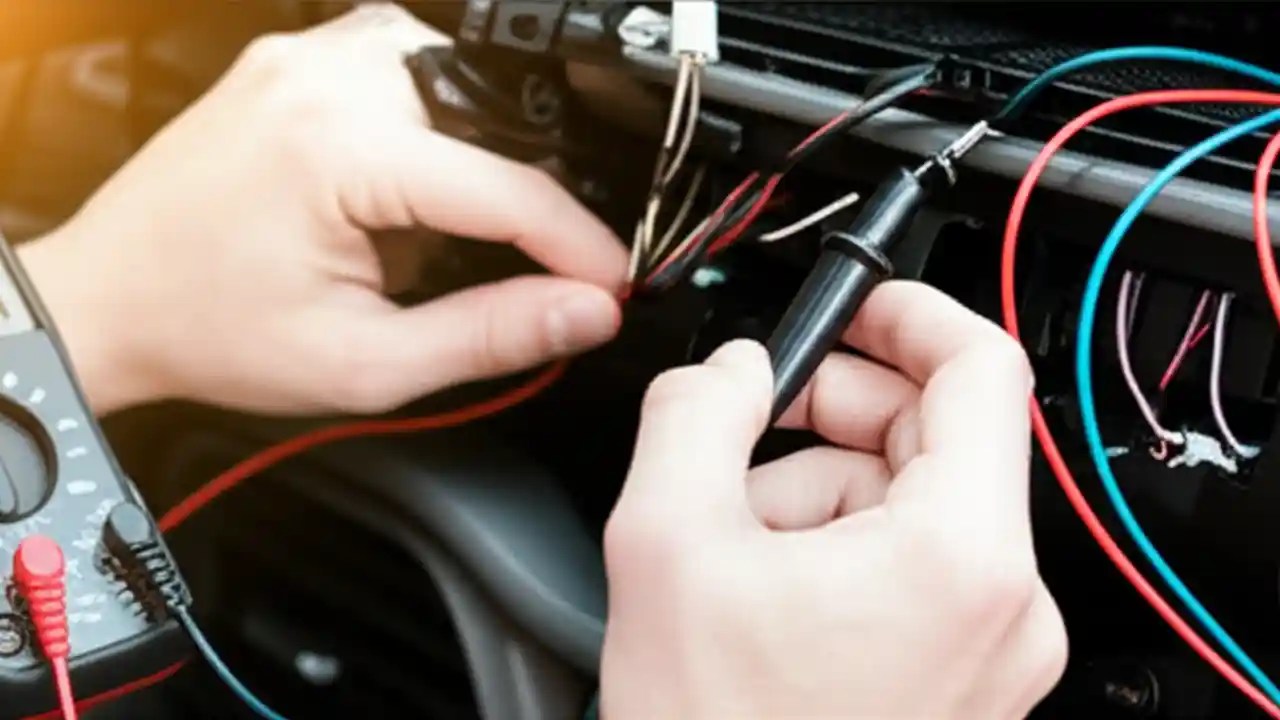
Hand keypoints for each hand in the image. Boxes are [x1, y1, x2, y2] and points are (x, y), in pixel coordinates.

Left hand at [18, 4, 625, 414]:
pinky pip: (410, 72)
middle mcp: (325, 76)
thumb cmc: (210, 330)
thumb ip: (490, 334)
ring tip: (429, 235)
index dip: (580, 247)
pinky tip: (404, 188)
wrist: (110, 300)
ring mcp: (309, 58)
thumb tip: (585, 310)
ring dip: (476, 163)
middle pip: (497, 126)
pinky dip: (435, 131)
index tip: (611, 285)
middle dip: (525, 206)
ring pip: (463, 89)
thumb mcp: (364, 363)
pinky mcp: (301, 60)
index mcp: (338, 145)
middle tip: (519, 274)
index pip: (511, 189)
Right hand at [602, 282, 1065, 718]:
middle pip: (943, 436)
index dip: (910, 313)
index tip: (858, 305)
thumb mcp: (664, 541)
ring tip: (741, 538)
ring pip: (918, 502)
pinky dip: (845, 546)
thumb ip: (696, 412)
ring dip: (826, 488)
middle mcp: (1003, 604)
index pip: (981, 370)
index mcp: (955, 556)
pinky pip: (917, 566)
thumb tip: (732, 369)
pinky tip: (769, 583)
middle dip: (841, 411)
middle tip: (761, 417)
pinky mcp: (966, 676)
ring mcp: (993, 649)